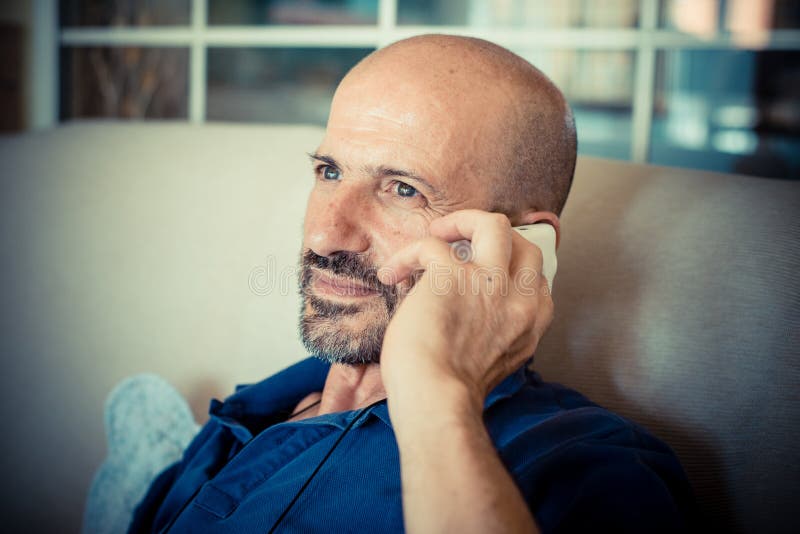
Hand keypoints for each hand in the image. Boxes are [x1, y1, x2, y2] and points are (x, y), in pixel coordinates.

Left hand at [377, 209, 553, 421]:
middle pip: (523, 243)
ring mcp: (490, 283)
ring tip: (437, 234)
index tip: (482, 271)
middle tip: (461, 243)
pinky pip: (430, 245)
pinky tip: (392, 273)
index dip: (508, 267)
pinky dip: (406, 255)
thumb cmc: (452, 390)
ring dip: (461, 222)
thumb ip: (496, 329)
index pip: (536, 277)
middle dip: (493, 237)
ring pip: (493, 224)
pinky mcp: (453, 276)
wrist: (436, 402)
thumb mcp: (496, 359)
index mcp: (532, 321)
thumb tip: (468, 308)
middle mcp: (520, 298)